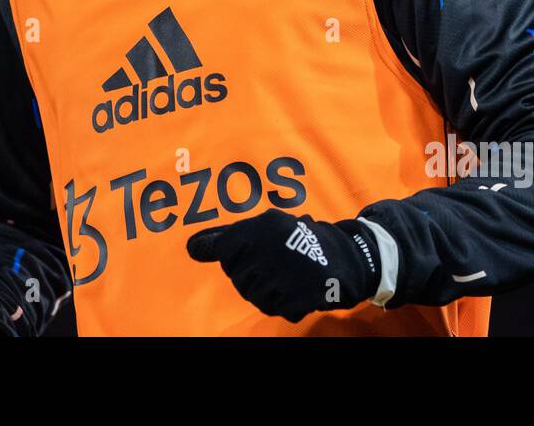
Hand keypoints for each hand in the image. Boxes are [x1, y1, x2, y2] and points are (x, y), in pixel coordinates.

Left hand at [186, 209, 379, 321]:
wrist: (343, 256)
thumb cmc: (297, 238)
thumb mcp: (264, 226)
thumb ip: (225, 237)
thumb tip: (190, 248)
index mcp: (256, 228)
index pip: (224, 250)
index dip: (237, 254)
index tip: (254, 251)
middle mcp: (264, 250)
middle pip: (238, 277)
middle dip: (253, 272)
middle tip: (276, 262)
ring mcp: (278, 276)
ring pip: (253, 294)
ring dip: (268, 288)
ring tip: (287, 274)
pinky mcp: (292, 297)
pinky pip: (274, 307)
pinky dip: (284, 301)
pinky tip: (295, 286)